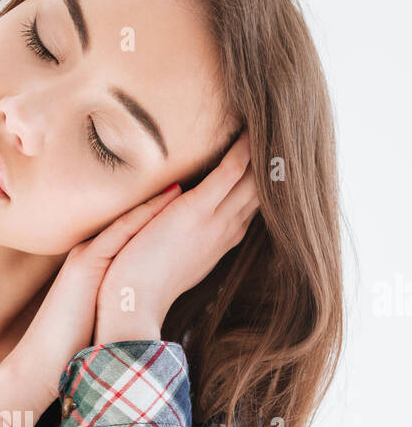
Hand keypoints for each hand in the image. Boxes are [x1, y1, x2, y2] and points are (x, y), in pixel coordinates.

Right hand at [0, 182, 187, 426]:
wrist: (42, 363)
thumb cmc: (72, 344)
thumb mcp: (101, 311)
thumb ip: (117, 294)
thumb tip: (146, 295)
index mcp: (99, 263)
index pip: (135, 228)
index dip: (164, 208)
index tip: (197, 190)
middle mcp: (93, 251)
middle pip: (135, 215)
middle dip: (169, 194)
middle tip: (204, 169)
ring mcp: (88, 254)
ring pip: (131, 216)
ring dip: (163, 195)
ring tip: (196, 172)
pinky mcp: (86, 265)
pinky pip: (120, 232)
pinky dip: (146, 214)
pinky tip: (174, 196)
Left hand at [93, 131, 258, 344]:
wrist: (133, 306)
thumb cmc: (144, 287)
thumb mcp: (173, 261)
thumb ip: (186, 239)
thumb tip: (184, 216)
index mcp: (220, 241)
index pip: (252, 204)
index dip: (266, 182)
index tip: (278, 160)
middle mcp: (225, 230)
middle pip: (261, 190)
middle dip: (276, 163)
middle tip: (292, 132)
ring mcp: (214, 221)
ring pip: (253, 179)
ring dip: (265, 149)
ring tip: (278, 120)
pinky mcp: (196, 212)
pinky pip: (229, 173)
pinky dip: (244, 150)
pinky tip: (254, 129)